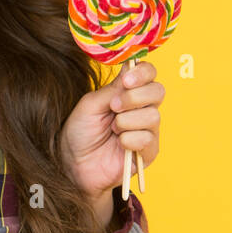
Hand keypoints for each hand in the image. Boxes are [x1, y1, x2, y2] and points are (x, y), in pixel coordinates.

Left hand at [58, 59, 163, 201]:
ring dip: (126, 122)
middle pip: (158, 91)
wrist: (73, 164)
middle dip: (134, 97)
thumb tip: (130, 68)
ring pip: (153, 116)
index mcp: (128, 92)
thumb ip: (112, 89)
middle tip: (113, 107)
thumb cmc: (80, 132)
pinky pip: (147, 139)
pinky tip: (119, 144)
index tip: (126, 80)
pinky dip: (129, 139)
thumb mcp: (90, 105)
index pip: (148, 73)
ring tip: (112, 130)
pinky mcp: (148, 151)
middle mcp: (141, 108)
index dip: (142, 72)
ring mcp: (147, 130)